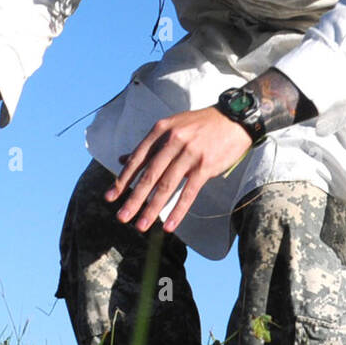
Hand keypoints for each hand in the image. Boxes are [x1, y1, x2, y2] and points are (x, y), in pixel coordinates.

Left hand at [106, 106, 251, 233]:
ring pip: (166, 186)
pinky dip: (177, 211)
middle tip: (121, 217)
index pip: (138, 159)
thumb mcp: (172, 126)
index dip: (123, 180)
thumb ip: (150, 145)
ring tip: (141, 226)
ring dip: (152, 209)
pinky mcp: (205, 166)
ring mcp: (190, 154)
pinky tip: (169, 226)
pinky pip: (188, 193)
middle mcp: (173, 140)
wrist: (234, 118)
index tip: (111, 197)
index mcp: (161, 130)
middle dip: (134, 199)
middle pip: (149, 175)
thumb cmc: (201, 124)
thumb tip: (123, 159)